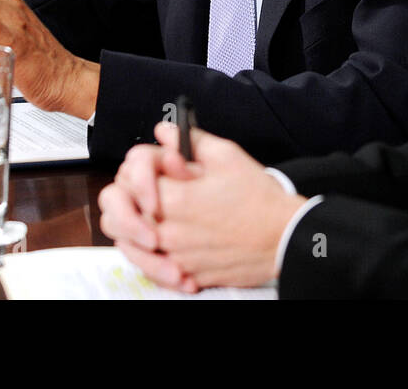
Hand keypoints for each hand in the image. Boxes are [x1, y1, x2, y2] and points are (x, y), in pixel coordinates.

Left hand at [100, 123, 305, 291]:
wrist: (284, 237)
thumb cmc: (258, 198)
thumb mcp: (226, 155)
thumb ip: (188, 140)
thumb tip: (163, 132)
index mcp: (174, 199)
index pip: (128, 182)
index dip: (138, 172)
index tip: (155, 171)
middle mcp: (168, 232)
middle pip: (123, 215)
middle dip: (132, 200)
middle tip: (152, 193)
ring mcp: (176, 257)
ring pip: (134, 245)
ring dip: (139, 229)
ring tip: (160, 218)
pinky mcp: (186, 275)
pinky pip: (156, 267)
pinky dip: (158, 255)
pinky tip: (175, 243)